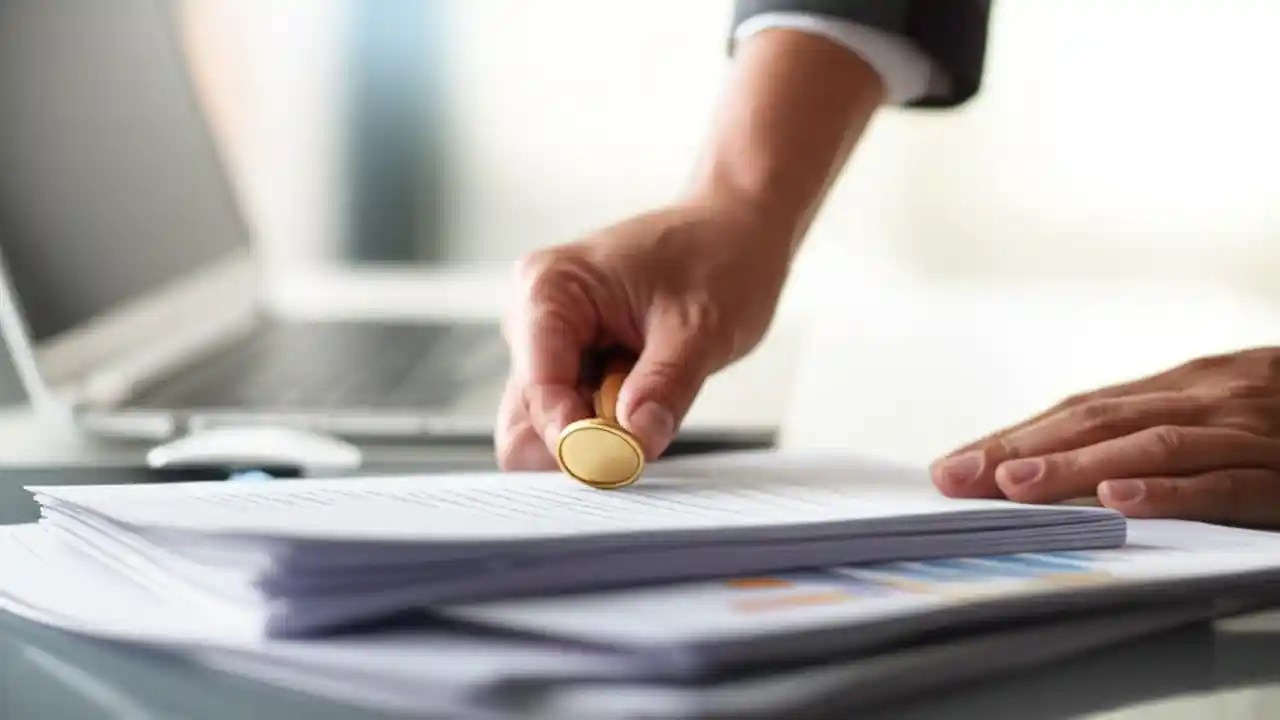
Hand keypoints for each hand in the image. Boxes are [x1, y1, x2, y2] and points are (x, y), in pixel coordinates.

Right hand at [496, 198, 794, 469]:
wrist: (736, 231)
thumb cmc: (719, 257)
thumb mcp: (702, 327)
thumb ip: (665, 387)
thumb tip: (635, 444)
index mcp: (549, 289)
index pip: (538, 389)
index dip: (574, 438)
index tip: (621, 463)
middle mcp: (534, 316)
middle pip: (526, 417)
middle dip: (579, 445)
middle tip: (639, 446)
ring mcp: (548, 342)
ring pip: (547, 425)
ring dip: (598, 437)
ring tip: (653, 404)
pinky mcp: (571, 362)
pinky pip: (574, 416)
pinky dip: (608, 428)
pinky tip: (647, 402)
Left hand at [931, 348, 1279, 526]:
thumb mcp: (1216, 410)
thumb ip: (1150, 427)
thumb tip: (1055, 458)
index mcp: (1183, 385)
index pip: (1080, 409)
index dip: (1013, 435)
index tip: (953, 466)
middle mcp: (1207, 397)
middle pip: (1098, 419)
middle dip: (1021, 448)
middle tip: (958, 477)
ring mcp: (1249, 431)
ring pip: (1149, 445)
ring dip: (1075, 467)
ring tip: (1015, 485)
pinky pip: (1224, 483)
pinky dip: (1169, 492)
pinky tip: (1121, 501)